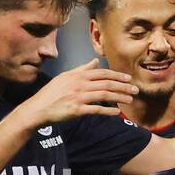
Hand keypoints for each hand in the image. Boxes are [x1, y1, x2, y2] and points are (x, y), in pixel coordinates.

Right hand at [18, 58, 137, 126]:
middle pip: (107, 83)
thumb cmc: (51, 93)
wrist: (38, 108)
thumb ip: (82, 69)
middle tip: (135, 90)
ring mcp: (78, 97)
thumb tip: (95, 61)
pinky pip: (96, 109)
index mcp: (77, 75)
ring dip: (119, 97)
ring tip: (130, 100)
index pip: (102, 73)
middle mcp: (79, 84)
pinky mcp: (77, 110)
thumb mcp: (65, 76)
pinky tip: (116, 112)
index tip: (128, 78)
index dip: (117, 75)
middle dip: (123, 86)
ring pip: (104, 95)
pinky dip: (108, 110)